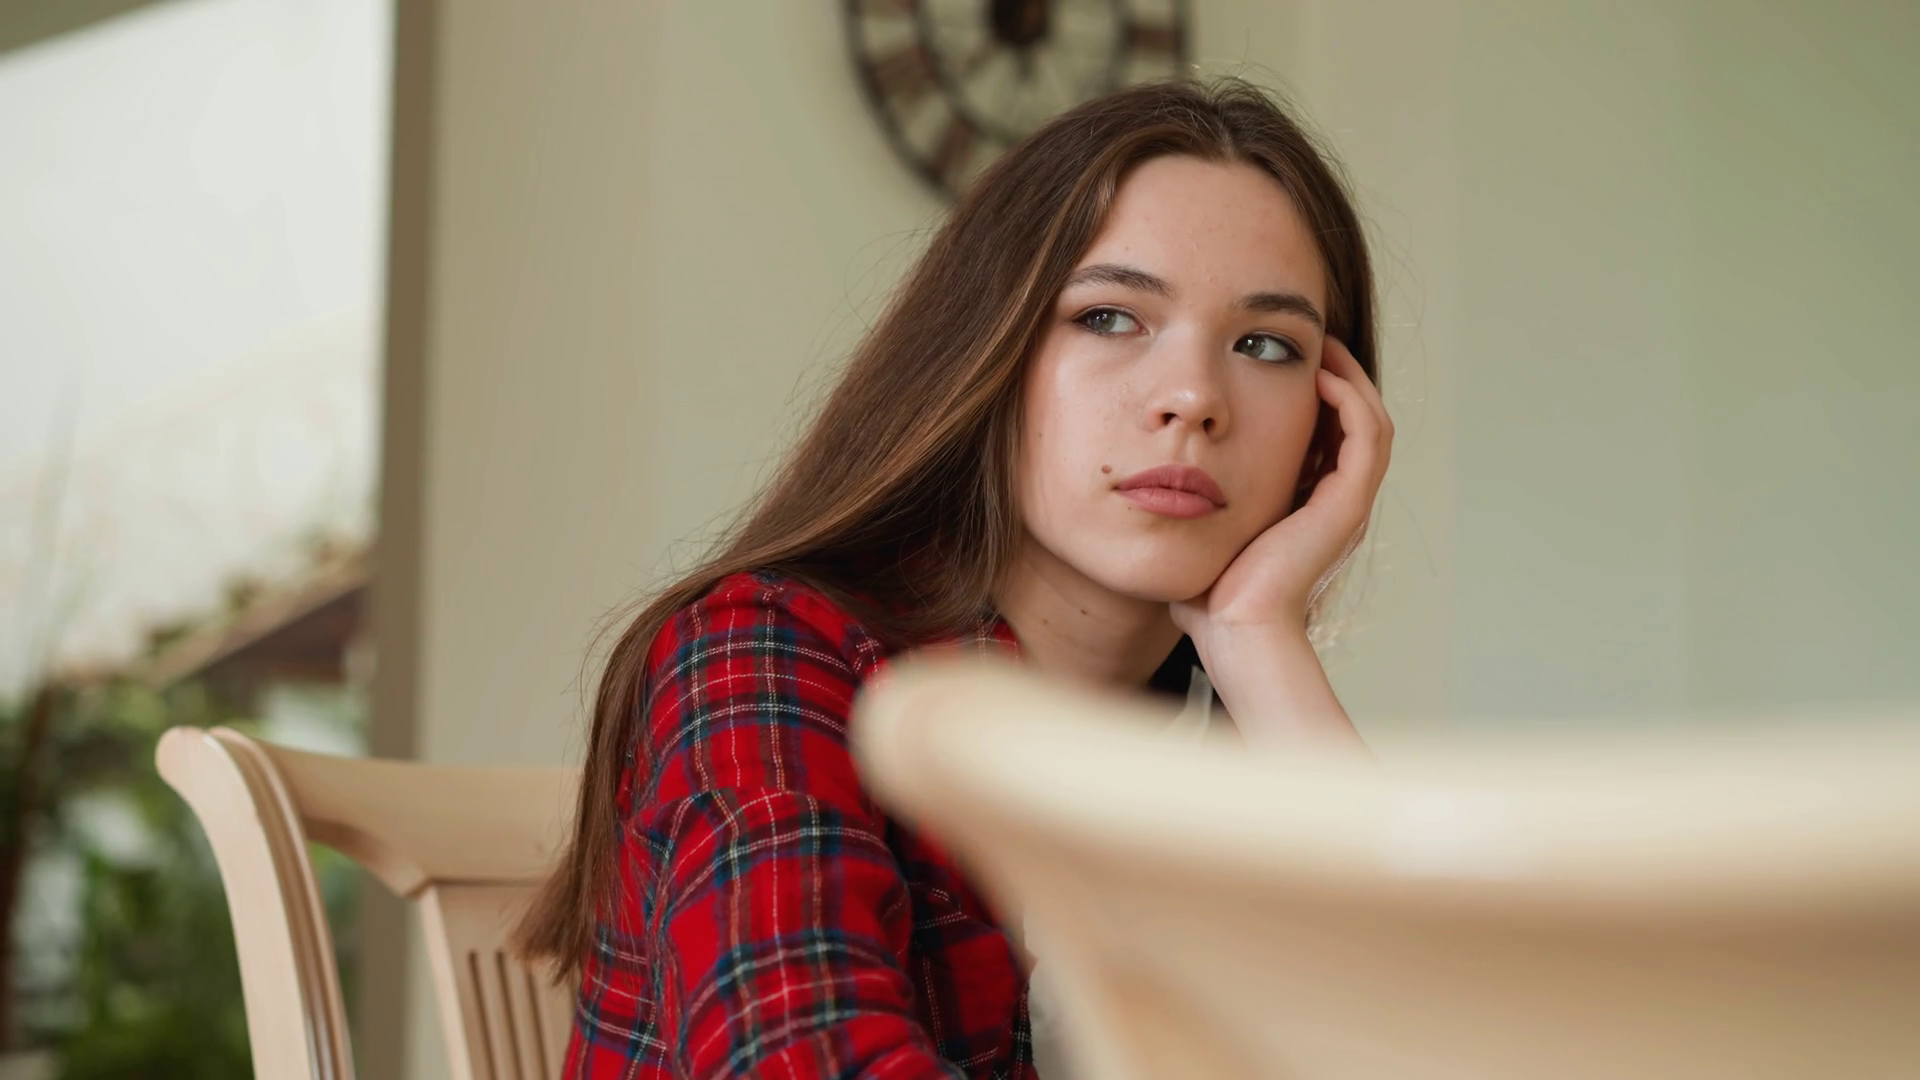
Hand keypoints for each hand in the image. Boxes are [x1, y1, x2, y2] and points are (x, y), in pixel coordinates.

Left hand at [1171, 336, 1392, 646]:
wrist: (1232, 632)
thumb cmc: (1209, 595)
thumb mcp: (1203, 529)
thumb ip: (1195, 503)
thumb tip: (1160, 476)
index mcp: (1309, 511)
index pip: (1326, 438)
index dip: (1312, 397)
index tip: (1280, 361)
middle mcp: (1336, 506)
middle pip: (1353, 424)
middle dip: (1336, 377)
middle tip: (1310, 341)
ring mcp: (1348, 506)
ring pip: (1370, 423)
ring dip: (1349, 379)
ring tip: (1321, 346)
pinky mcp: (1348, 506)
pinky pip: (1367, 435)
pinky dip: (1350, 399)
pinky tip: (1319, 373)